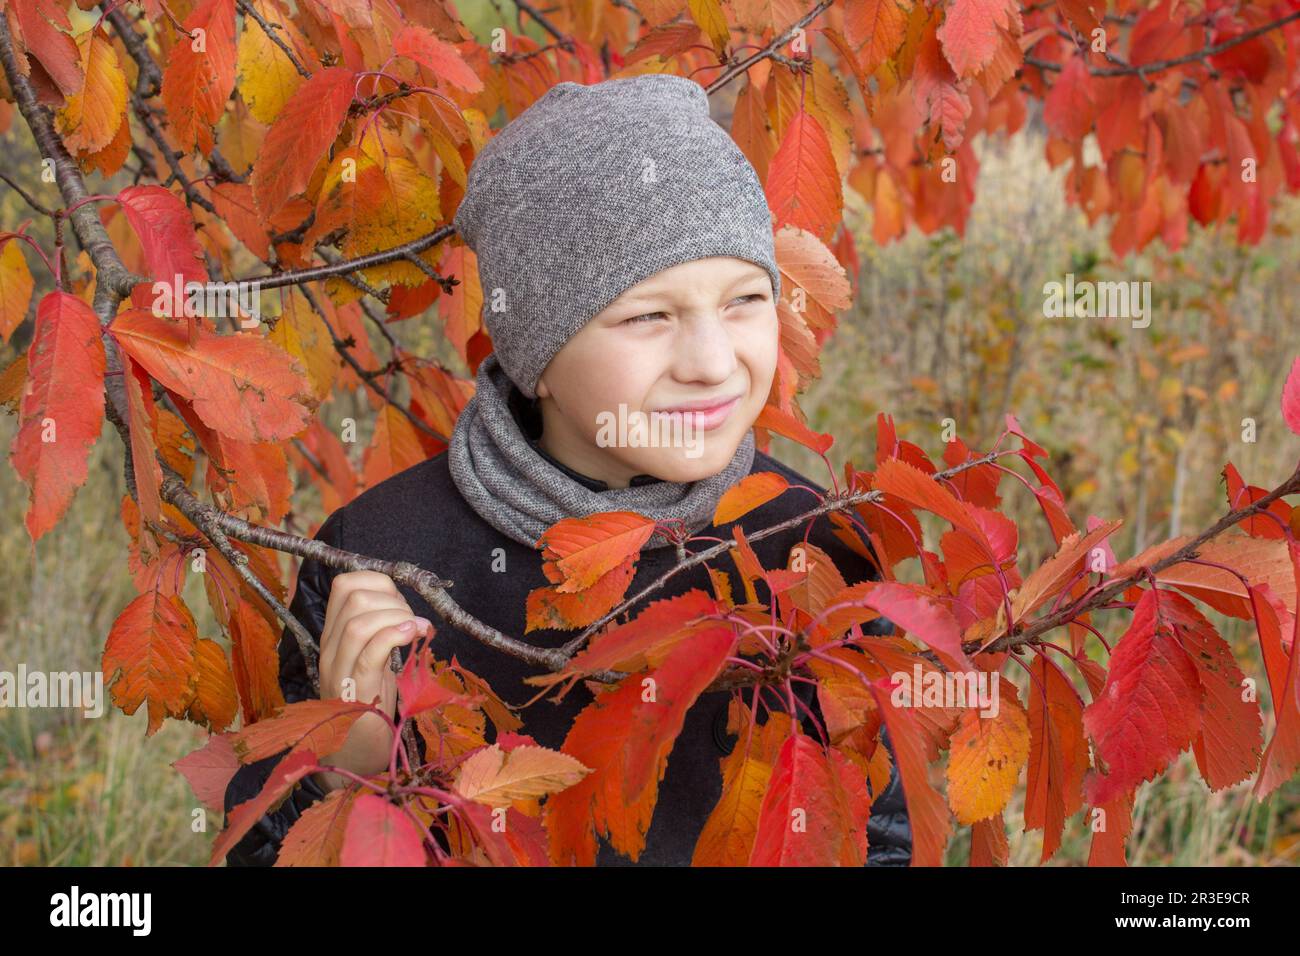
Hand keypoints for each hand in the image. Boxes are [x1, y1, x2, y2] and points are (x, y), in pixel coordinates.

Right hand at [310, 570, 431, 791]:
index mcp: (334, 638)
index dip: (379, 583)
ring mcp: (340, 672)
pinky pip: (368, 655)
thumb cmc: (370, 706)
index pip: (345, 586)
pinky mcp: (357, 695)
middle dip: (392, 599)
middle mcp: (331, 650)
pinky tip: (413, 634)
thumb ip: (380, 632)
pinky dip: (393, 636)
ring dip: (397, 616)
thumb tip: (405, 606)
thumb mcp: (374, 661)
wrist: (354, 756)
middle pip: (352, 598)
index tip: (402, 604)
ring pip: (358, 623)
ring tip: (419, 629)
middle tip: (413, 621)